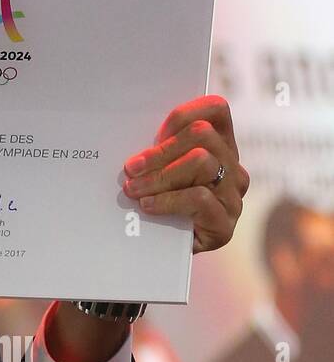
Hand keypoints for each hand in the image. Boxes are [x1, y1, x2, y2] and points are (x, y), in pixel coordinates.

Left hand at [121, 95, 247, 252]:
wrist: (163, 251)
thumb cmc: (156, 203)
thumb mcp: (157, 170)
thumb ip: (156, 149)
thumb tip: (129, 133)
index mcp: (218, 146)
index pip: (216, 110)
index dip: (184, 114)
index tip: (155, 131)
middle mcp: (232, 167)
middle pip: (203, 135)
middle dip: (160, 150)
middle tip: (131, 168)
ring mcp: (232, 196)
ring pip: (201, 163)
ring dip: (160, 175)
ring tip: (134, 189)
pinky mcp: (224, 224)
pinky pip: (199, 198)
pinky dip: (168, 200)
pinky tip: (148, 206)